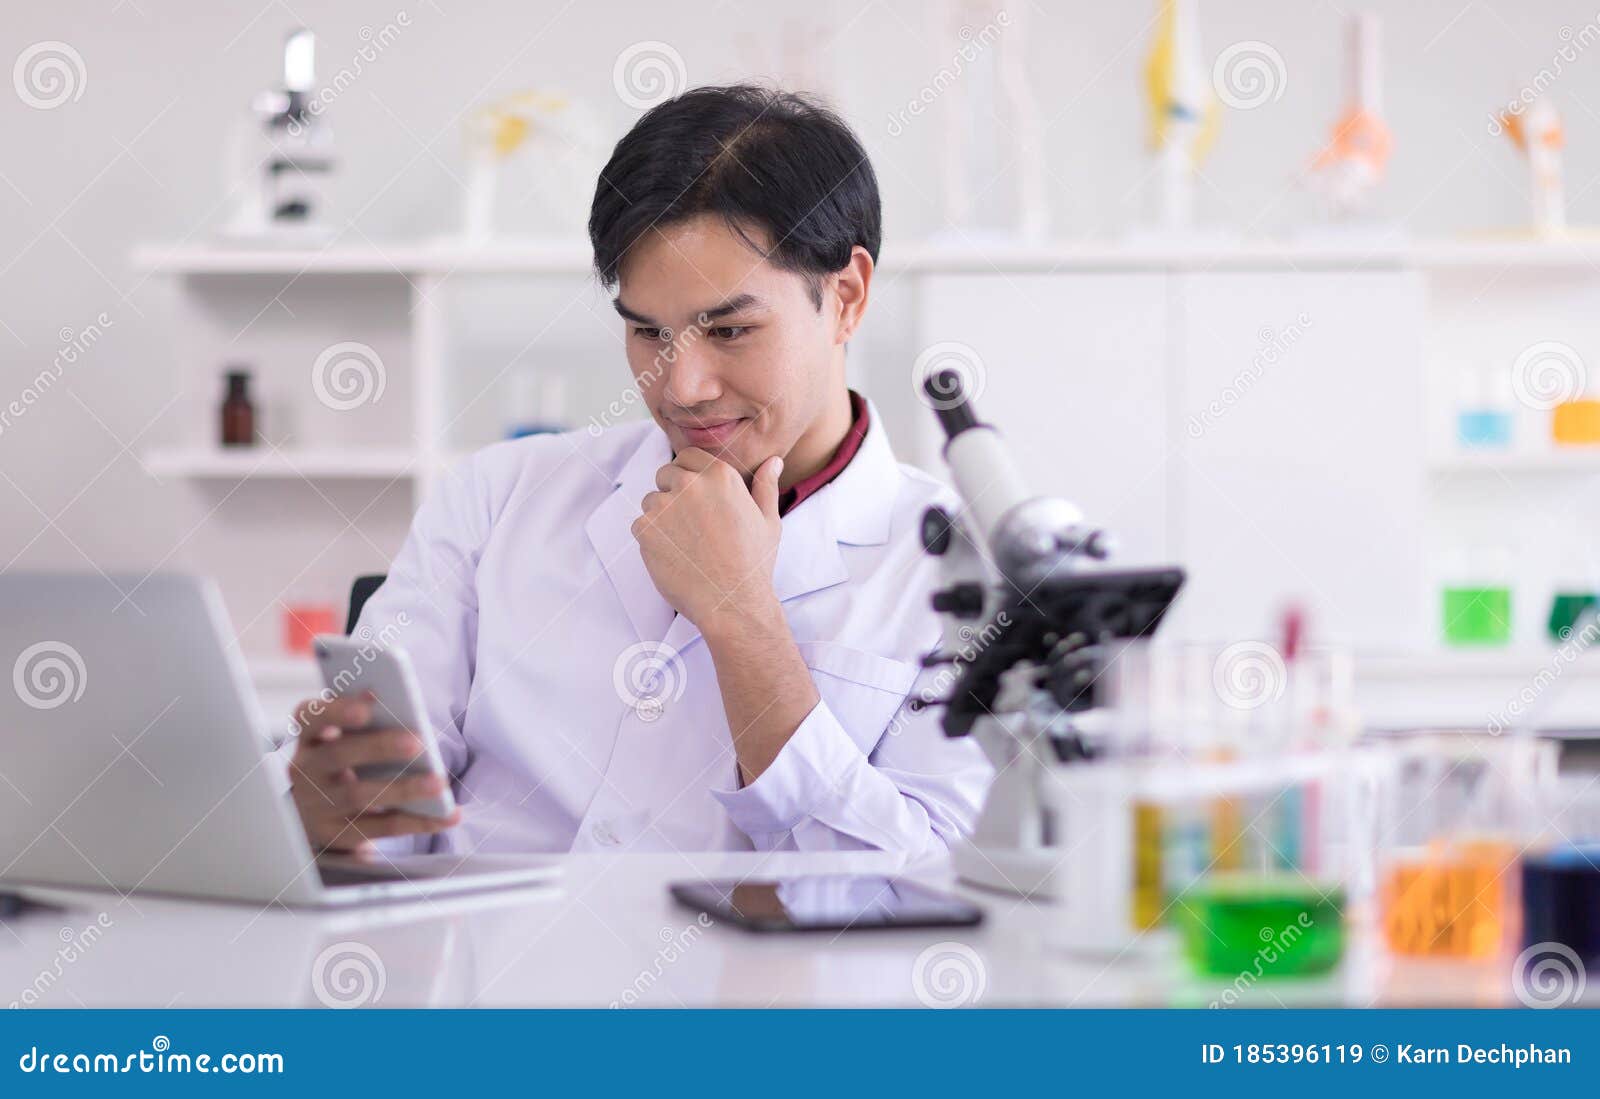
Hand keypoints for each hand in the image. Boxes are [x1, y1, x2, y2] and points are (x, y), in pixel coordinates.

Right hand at [288, 695, 460, 855]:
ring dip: (404, 789)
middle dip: (379, 746)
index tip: (369, 700)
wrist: (312, 819)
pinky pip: (382, 828)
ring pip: (359, 795)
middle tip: (417, 742)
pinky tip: (448, 815)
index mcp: (311, 739)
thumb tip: (404, 708)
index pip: (310, 717)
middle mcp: (307, 770)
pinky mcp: (337, 835)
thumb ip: (365, 726)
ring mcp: (318, 805)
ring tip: (439, 783)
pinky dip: (419, 821)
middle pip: (339, 754)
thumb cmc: (341, 767)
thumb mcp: (344, 743)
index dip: (337, 709)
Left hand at [632, 448, 783, 635]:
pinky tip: (673, 556)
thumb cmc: (752, 564)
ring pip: (651, 501)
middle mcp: (689, 483)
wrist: (731, 602)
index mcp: (720, 475)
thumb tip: (774, 461)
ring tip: (685, 543)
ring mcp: (664, 505)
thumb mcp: (768, 521)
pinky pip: (639, 525)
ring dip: (661, 516)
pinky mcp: (645, 529)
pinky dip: (651, 538)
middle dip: (673, 493)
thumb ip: (765, 486)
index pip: (687, 456)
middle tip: (690, 524)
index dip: (689, 474)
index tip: (695, 496)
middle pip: (666, 474)